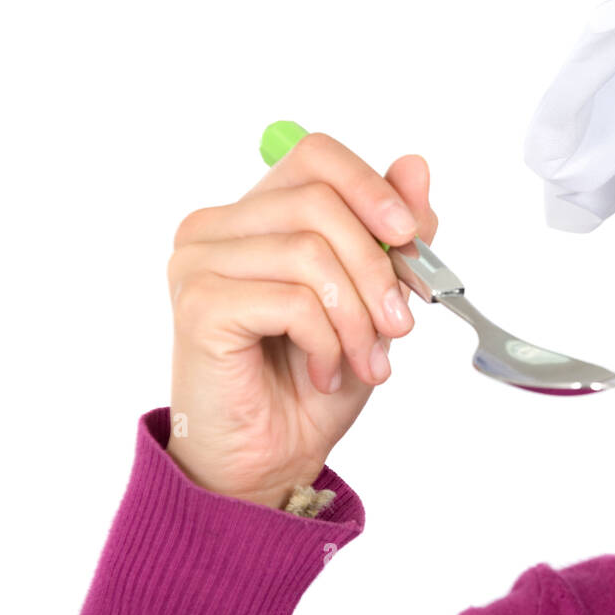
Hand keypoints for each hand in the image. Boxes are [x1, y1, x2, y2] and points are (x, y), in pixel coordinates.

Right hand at [164, 132, 438, 507]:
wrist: (272, 458)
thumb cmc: (313, 381)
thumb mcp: (372, 299)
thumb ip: (390, 234)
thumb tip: (415, 166)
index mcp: (257, 216)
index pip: (315, 156)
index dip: (371, 186)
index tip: (410, 234)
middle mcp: (216, 228)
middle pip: (318, 201)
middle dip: (376, 268)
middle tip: (398, 326)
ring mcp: (199, 262)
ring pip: (309, 251)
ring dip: (356, 316)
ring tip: (365, 361)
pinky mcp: (199, 305)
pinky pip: (291, 301)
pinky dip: (327, 342)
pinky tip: (324, 372)